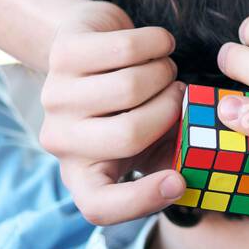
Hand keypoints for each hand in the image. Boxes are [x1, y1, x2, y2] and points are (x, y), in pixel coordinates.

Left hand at [39, 1, 185, 224]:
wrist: (96, 47)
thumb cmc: (133, 104)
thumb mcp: (154, 141)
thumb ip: (174, 157)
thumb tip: (193, 169)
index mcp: (82, 173)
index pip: (98, 206)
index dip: (140, 201)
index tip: (179, 182)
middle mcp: (60, 141)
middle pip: (128, 135)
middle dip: (170, 108)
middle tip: (179, 93)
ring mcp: (55, 97)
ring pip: (130, 87)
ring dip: (165, 70)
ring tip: (163, 68)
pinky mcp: (62, 54)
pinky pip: (125, 49)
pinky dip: (157, 42)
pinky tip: (158, 44)